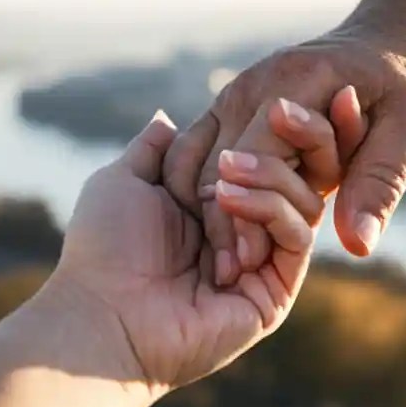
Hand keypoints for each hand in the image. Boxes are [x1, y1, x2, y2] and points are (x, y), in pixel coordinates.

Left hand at [52, 105, 339, 393]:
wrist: (102, 313)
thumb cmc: (103, 250)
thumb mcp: (124, 181)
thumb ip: (154, 148)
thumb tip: (166, 116)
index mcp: (214, 207)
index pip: (265, 156)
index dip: (276, 126)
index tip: (281, 93)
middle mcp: (245, 234)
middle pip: (297, 174)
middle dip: (297, 136)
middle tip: (281, 107)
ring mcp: (263, 265)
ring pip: (303, 202)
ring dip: (269, 174)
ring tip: (226, 168)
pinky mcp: (274, 294)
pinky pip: (297, 238)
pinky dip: (268, 208)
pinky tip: (227, 197)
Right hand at [163, 27, 405, 284]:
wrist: (389, 44)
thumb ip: (379, 186)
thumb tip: (358, 245)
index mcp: (300, 80)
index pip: (258, 153)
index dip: (252, 211)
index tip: (251, 262)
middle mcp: (255, 82)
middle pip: (218, 161)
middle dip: (222, 219)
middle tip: (231, 272)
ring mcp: (235, 91)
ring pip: (195, 159)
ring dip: (203, 209)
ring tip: (220, 259)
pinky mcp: (227, 106)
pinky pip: (194, 152)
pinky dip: (196, 192)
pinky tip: (211, 231)